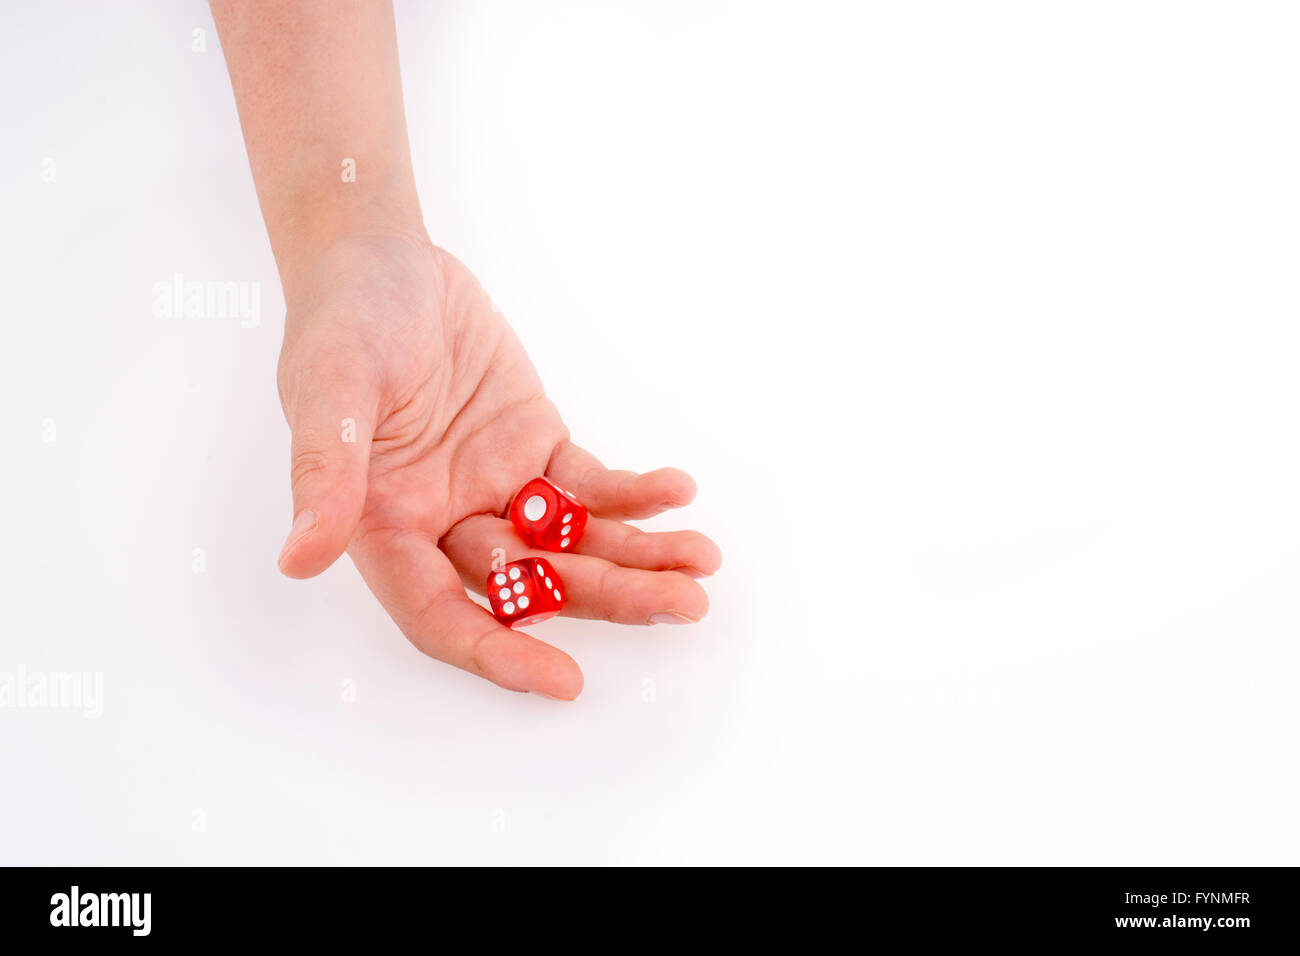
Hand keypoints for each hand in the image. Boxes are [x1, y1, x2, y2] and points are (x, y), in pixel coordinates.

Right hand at [275, 235, 720, 698]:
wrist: (383, 260)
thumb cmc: (341, 320)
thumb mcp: (327, 388)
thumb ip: (324, 473)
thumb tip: (300, 559)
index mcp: (385, 526)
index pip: (442, 613)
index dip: (498, 652)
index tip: (563, 681)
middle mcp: (445, 522)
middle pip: (531, 583)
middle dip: (608, 597)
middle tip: (683, 605)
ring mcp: (496, 487)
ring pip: (572, 543)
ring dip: (637, 554)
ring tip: (701, 560)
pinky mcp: (534, 447)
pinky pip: (589, 484)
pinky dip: (633, 492)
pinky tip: (677, 490)